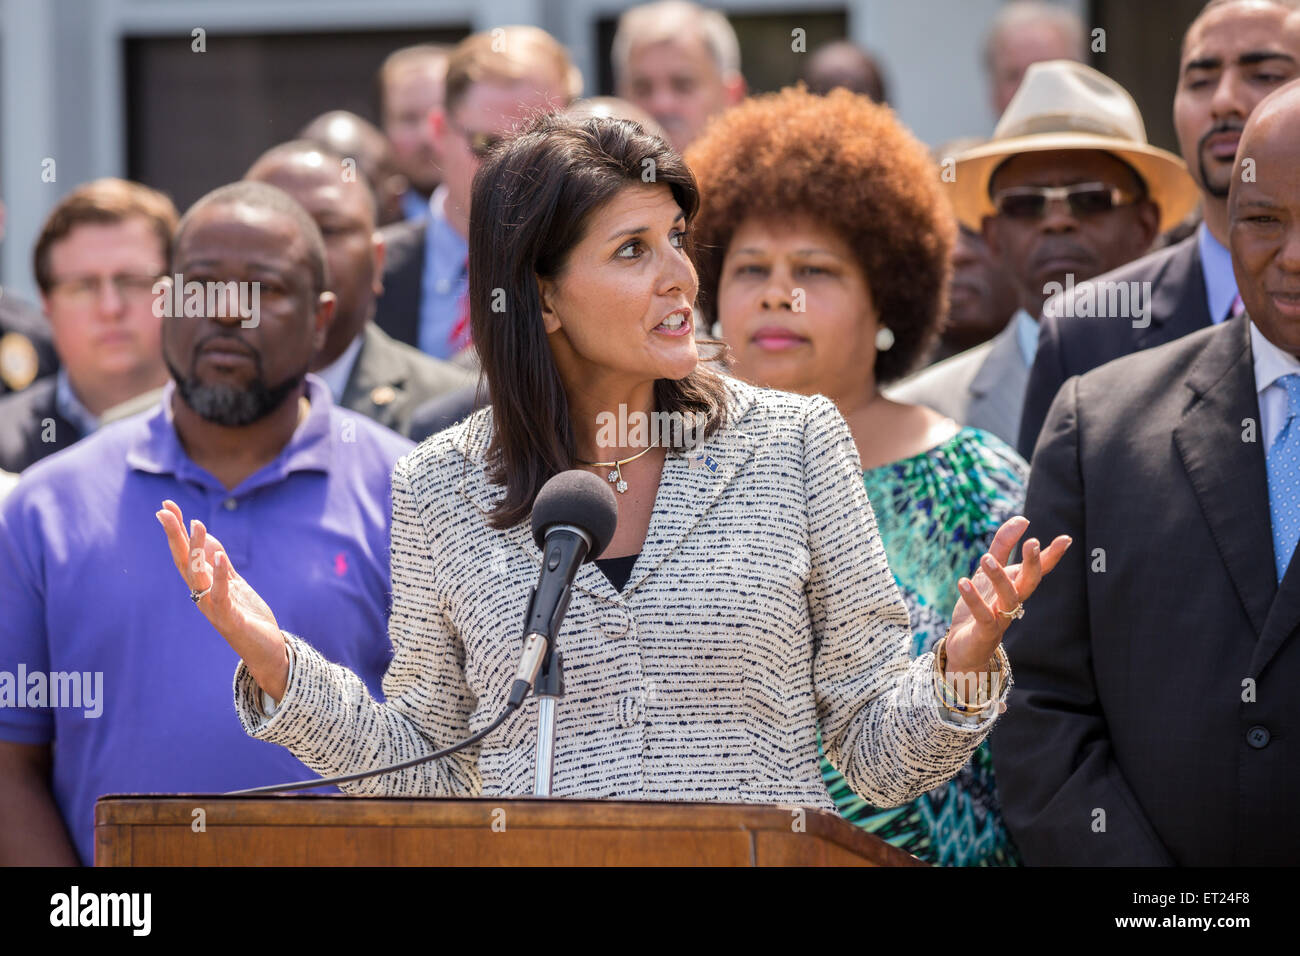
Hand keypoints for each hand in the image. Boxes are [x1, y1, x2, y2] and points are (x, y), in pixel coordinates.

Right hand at [155, 499, 289, 700]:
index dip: (175, 531)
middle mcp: (202, 596)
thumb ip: (220, 565)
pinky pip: (221, 594)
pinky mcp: (230, 619)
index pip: (184, 554)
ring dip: (195, 549)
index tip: (165, 505)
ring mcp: (213, 608)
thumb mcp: (234, 585)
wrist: (266, 652)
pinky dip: (219, 575)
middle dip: (175, 535)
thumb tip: (206, 540)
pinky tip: (220, 556)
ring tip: (196, 523)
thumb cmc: (247, 618)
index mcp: (203, 586)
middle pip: (183, 562)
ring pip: (198, 576)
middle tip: (165, 510)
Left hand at [944, 516, 1071, 677]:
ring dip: (999, 578)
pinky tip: (963, 582)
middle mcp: (1014, 601)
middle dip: (1033, 564)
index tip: (1065, 539)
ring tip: (985, 558)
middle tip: (1033, 543)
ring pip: (1008, 598)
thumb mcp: (989, 571)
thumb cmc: (981, 606)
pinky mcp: (985, 631)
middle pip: (1030, 582)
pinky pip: (983, 615)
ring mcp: (1002, 617)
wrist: (964, 647)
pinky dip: (974, 599)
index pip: (1039, 569)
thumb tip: (1022, 519)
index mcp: (1017, 586)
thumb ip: (1003, 545)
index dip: (1052, 555)